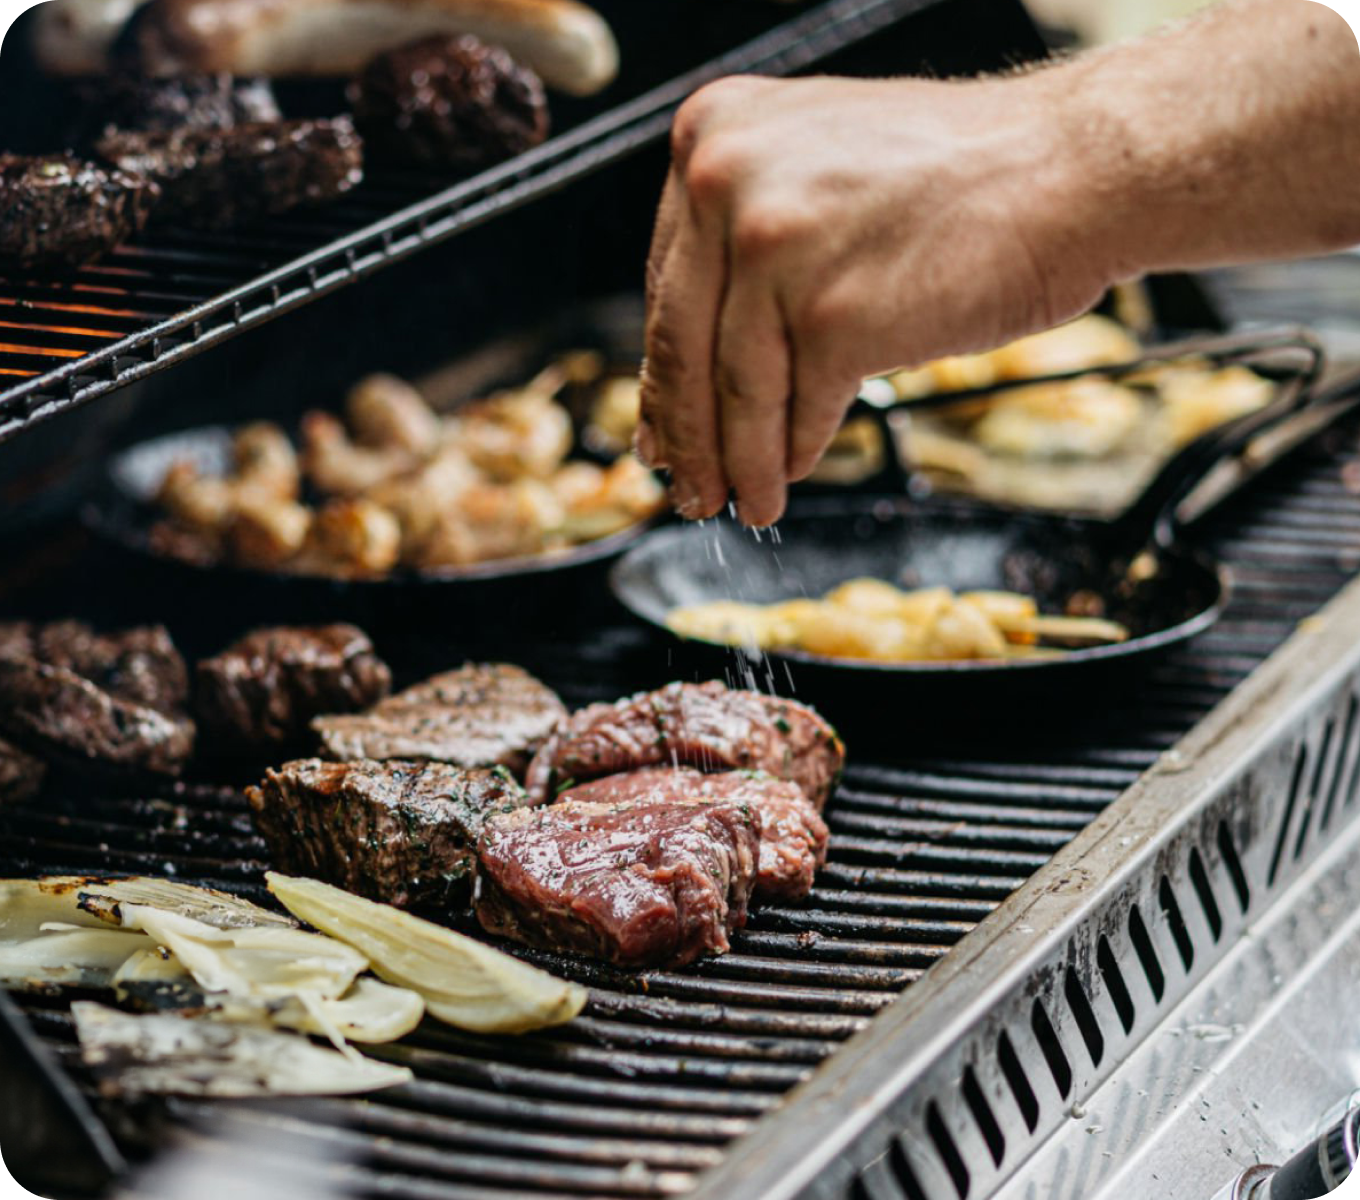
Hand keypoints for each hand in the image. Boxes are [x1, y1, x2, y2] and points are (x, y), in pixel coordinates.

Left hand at [637, 72, 1111, 526]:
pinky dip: (790, 451)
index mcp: (714, 132)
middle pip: (682, 341)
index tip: (659, 424)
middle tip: (684, 482)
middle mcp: (727, 180)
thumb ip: (751, 236)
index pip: (667, 283)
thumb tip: (704, 350)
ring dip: (736, 460)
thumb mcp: (820, 167)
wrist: (1076, 169)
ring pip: (734, 387)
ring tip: (740, 501)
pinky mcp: (832, 316)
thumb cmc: (966, 174)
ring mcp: (776, 248)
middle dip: (684, 431)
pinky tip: (789, 471)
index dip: (664, 370)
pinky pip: (794, 408)